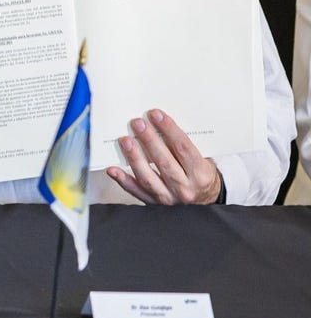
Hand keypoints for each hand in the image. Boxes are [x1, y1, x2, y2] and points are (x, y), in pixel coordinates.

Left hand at [106, 109, 222, 204]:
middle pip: (164, 162)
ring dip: (134, 158)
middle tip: (137, 123)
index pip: (183, 148)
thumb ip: (184, 147)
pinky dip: (123, 180)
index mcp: (200, 174)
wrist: (204, 203)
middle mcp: (185, 188)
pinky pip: (136, 191)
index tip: (155, 114)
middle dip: (149, 140)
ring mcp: (168, 198)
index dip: (169, 129)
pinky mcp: (154, 203)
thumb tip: (159, 124)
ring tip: (125, 140)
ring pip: (148, 177)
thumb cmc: (200, 176)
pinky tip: (113, 169)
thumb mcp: (202, 161)